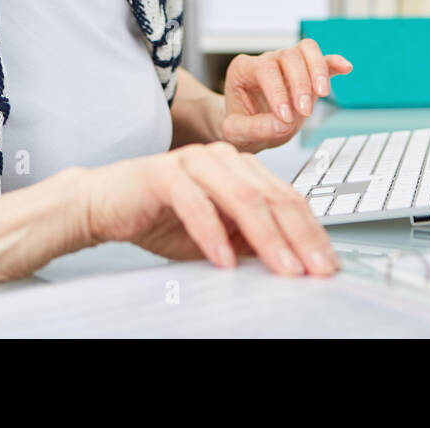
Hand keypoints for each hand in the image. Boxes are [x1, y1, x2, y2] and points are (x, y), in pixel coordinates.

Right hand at [83, 143, 340, 275]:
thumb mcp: (217, 237)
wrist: (102, 203)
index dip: (311, 233)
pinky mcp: (164, 173)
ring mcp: (195, 162)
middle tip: (315, 270)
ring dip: (266, 237)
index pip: (288, 199)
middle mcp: (225, 158)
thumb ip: (251, 241)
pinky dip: (213, 234)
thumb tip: (294, 262)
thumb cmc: (160, 217)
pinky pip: (196, 203)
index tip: (327, 264)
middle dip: (299, 237)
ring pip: (242, 197)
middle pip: (273, 197)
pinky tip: (224, 260)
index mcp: (243, 168)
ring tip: (283, 268)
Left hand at [220, 39, 351, 152]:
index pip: (265, 69)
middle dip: (300, 84)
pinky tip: (345, 68)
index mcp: (243, 69)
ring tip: (323, 93)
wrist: (248, 128)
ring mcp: (287, 64)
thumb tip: (282, 122)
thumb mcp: (235, 133)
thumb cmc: (239, 126)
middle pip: (288, 56)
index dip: (278, 91)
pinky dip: (333, 62)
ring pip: (306, 50)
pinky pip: (321, 59)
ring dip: (317, 70)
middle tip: (305, 112)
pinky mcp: (305, 72)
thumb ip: (254, 128)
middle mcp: (266, 60)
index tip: (285, 117)